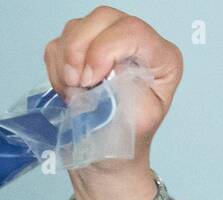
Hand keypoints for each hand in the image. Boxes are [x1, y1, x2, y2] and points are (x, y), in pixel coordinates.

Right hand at [44, 5, 182, 166]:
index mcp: (163, 58)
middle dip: (81, 51)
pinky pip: (58, 44)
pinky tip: (70, 92)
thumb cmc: (128, 139)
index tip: (93, 81)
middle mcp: (139, 43)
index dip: (105, 50)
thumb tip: (100, 67)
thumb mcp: (137, 116)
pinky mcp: (82, 49)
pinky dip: (57, 69)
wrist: (108, 155)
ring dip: (67, 64)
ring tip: (77, 95)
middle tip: (79, 85)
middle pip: (103, 19)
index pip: (133, 31)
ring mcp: (108, 42)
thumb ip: (123, 85)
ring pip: (76, 29)